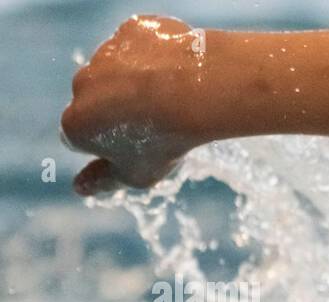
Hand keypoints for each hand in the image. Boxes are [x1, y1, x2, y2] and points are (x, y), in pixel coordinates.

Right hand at [60, 15, 205, 194]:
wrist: (196, 91)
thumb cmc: (165, 141)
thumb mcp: (137, 174)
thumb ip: (104, 181)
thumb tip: (80, 188)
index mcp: (76, 123)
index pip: (82, 139)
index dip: (110, 147)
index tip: (136, 148)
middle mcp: (81, 84)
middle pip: (100, 102)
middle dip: (122, 113)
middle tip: (160, 125)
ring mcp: (106, 53)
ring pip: (120, 72)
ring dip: (140, 84)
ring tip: (174, 100)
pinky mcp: (133, 31)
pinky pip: (144, 47)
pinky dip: (158, 59)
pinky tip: (179, 73)